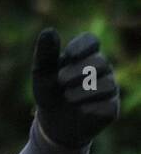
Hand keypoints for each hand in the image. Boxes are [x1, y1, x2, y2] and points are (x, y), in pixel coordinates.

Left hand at [32, 27, 120, 148]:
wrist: (53, 124)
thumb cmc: (48, 93)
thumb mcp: (42, 74)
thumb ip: (46, 54)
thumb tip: (49, 30)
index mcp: (84, 55)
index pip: (91, 41)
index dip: (82, 47)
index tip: (69, 56)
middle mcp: (101, 69)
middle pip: (100, 62)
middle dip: (78, 72)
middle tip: (61, 82)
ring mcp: (110, 87)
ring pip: (107, 84)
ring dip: (83, 91)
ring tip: (68, 97)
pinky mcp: (112, 108)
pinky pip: (108, 105)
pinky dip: (91, 107)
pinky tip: (80, 109)